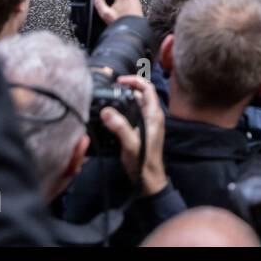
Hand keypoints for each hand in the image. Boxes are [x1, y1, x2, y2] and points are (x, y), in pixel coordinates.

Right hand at [101, 74, 167, 195]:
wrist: (148, 180)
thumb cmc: (143, 162)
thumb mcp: (130, 143)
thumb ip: (120, 127)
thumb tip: (107, 110)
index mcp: (154, 115)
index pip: (147, 88)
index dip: (134, 81)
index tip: (119, 81)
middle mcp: (152, 116)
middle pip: (141, 94)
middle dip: (126, 89)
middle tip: (110, 90)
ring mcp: (147, 123)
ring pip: (135, 105)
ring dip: (123, 100)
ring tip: (108, 101)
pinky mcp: (141, 130)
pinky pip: (132, 114)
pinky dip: (123, 110)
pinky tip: (111, 116)